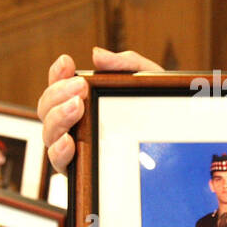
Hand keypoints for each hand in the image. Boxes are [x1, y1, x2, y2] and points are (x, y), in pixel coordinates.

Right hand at [38, 47, 162, 172]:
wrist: (178, 143)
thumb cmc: (157, 113)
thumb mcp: (147, 83)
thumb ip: (126, 65)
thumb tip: (97, 55)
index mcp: (83, 100)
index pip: (60, 85)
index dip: (58, 73)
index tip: (67, 62)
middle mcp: (72, 123)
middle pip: (48, 107)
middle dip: (58, 93)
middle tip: (80, 87)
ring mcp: (73, 147)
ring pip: (48, 132)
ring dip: (58, 118)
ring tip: (76, 107)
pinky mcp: (78, 171)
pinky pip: (58, 162)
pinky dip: (59, 150)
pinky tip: (69, 141)